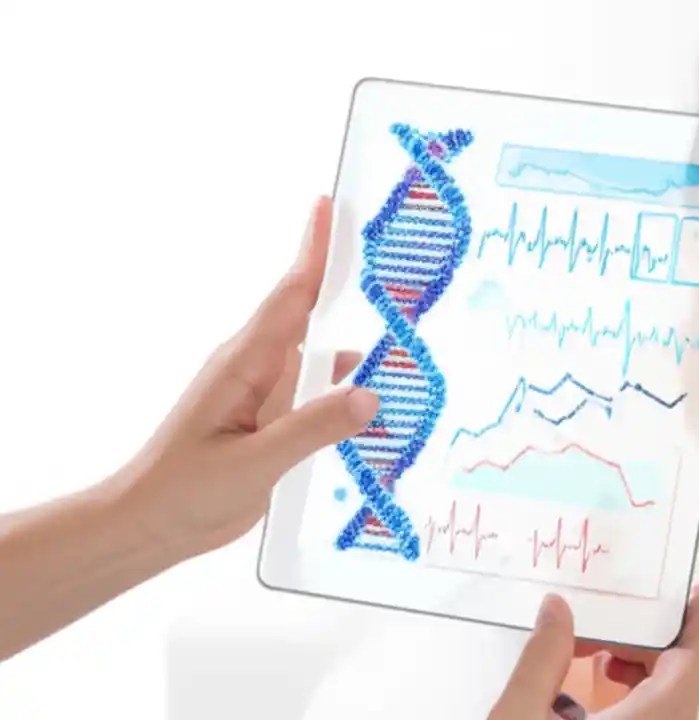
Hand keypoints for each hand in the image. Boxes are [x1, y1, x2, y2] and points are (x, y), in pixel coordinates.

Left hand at [117, 196, 378, 557]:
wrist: (148, 526)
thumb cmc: (184, 491)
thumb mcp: (253, 463)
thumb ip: (312, 428)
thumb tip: (370, 393)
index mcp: (244, 364)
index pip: (290, 296)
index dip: (313, 250)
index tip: (328, 205)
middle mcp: (256, 369)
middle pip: (309, 315)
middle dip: (345, 282)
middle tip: (392, 258)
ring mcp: (263, 395)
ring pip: (318, 359)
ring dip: (356, 348)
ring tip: (407, 337)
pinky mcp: (270, 422)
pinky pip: (316, 395)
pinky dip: (347, 393)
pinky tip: (379, 407)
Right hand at [487, 580, 698, 719]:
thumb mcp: (522, 716)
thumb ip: (541, 659)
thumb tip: (555, 608)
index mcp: (655, 719)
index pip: (696, 656)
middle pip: (676, 673)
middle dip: (644, 638)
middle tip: (608, 616)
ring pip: (661, 698)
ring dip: (632, 668)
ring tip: (588, 651)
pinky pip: (643, 719)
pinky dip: (623, 699)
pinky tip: (574, 698)